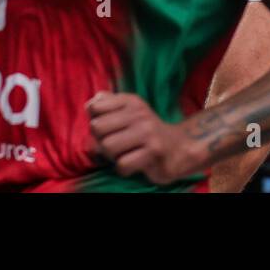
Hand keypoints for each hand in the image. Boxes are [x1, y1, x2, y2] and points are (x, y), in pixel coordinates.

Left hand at [87, 92, 201, 184]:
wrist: (179, 147)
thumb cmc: (145, 132)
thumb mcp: (128, 112)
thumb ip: (107, 104)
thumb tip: (90, 104)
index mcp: (131, 101)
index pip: (95, 107)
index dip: (96, 121)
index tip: (109, 128)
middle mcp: (140, 112)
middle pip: (97, 127)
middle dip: (101, 141)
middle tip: (116, 145)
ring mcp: (148, 131)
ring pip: (107, 146)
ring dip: (112, 156)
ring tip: (125, 154)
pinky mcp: (154, 151)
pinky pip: (122, 164)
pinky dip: (123, 169)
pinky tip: (133, 164)